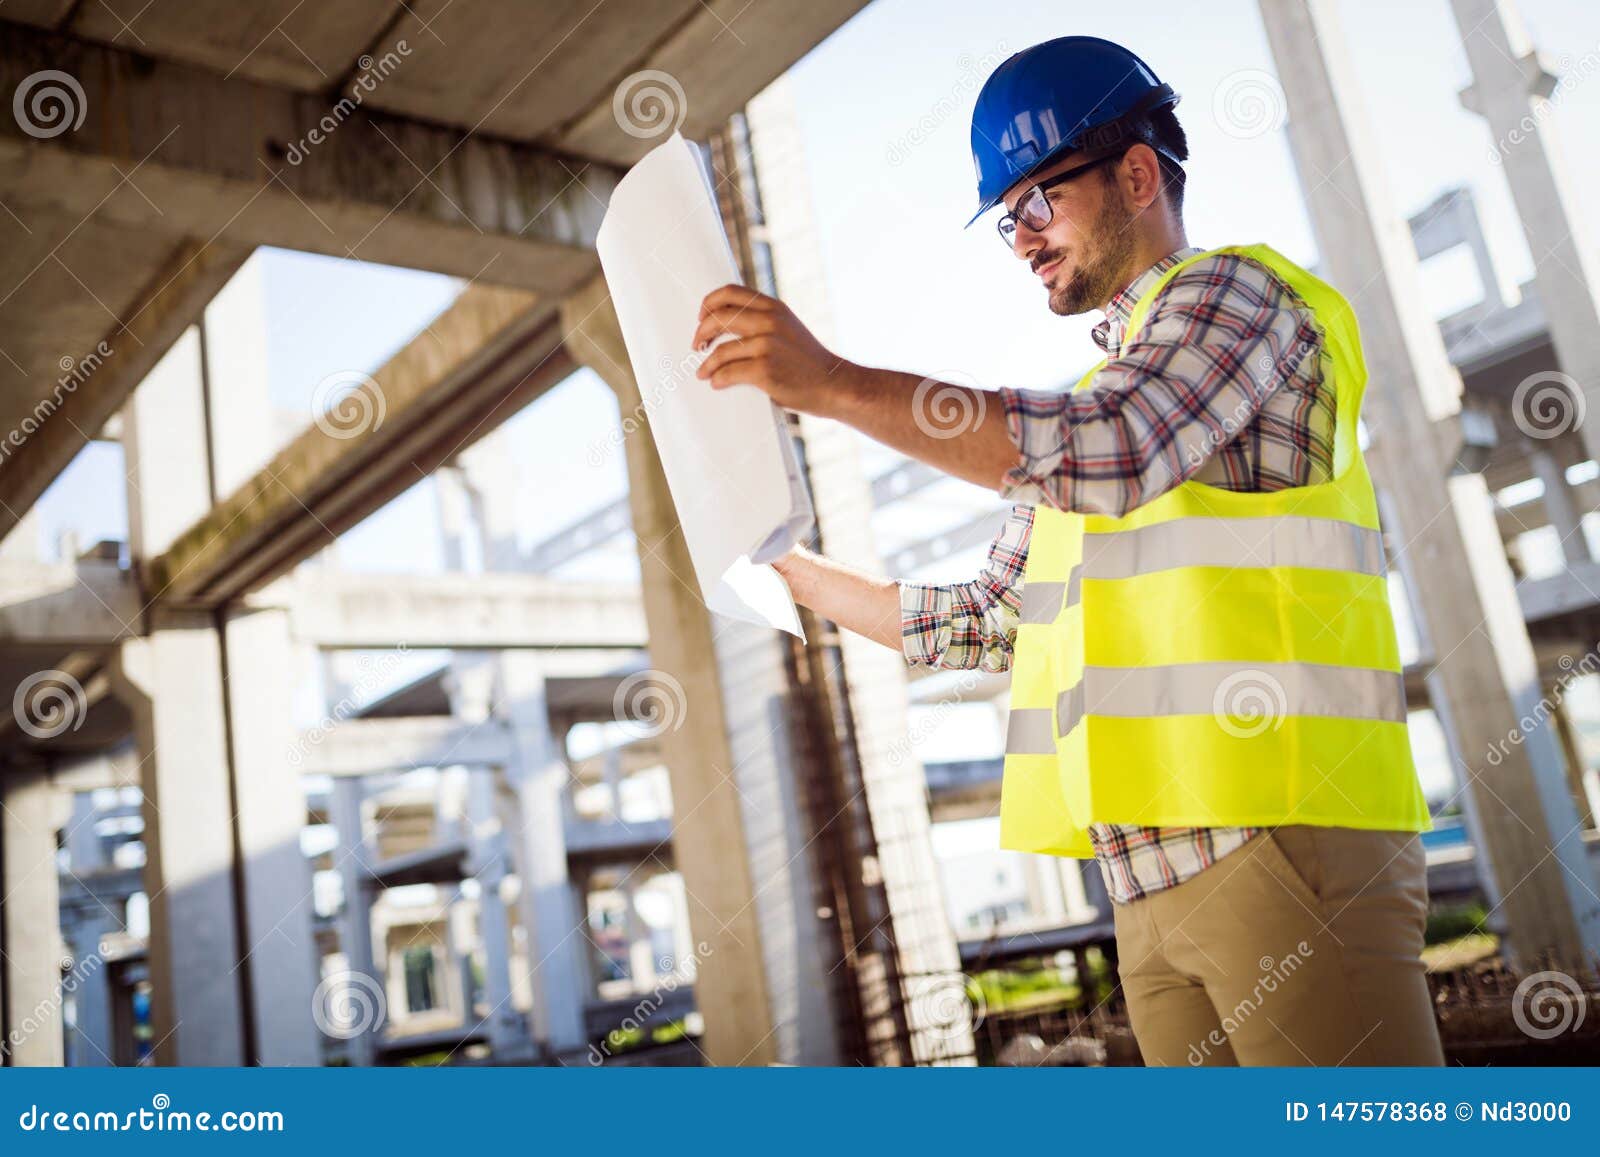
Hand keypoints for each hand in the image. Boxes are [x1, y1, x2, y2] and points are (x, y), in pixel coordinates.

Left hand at [692, 285, 858, 416]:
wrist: (834, 385)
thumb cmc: (809, 361)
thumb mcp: (789, 328)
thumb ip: (764, 321)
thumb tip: (728, 322)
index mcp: (774, 308)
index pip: (731, 292)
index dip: (709, 303)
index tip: (701, 316)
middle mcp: (770, 321)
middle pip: (719, 318)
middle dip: (702, 332)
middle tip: (697, 345)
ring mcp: (767, 345)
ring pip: (721, 350)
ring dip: (707, 364)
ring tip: (703, 372)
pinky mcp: (764, 370)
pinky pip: (728, 373)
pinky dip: (717, 379)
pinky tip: (716, 382)